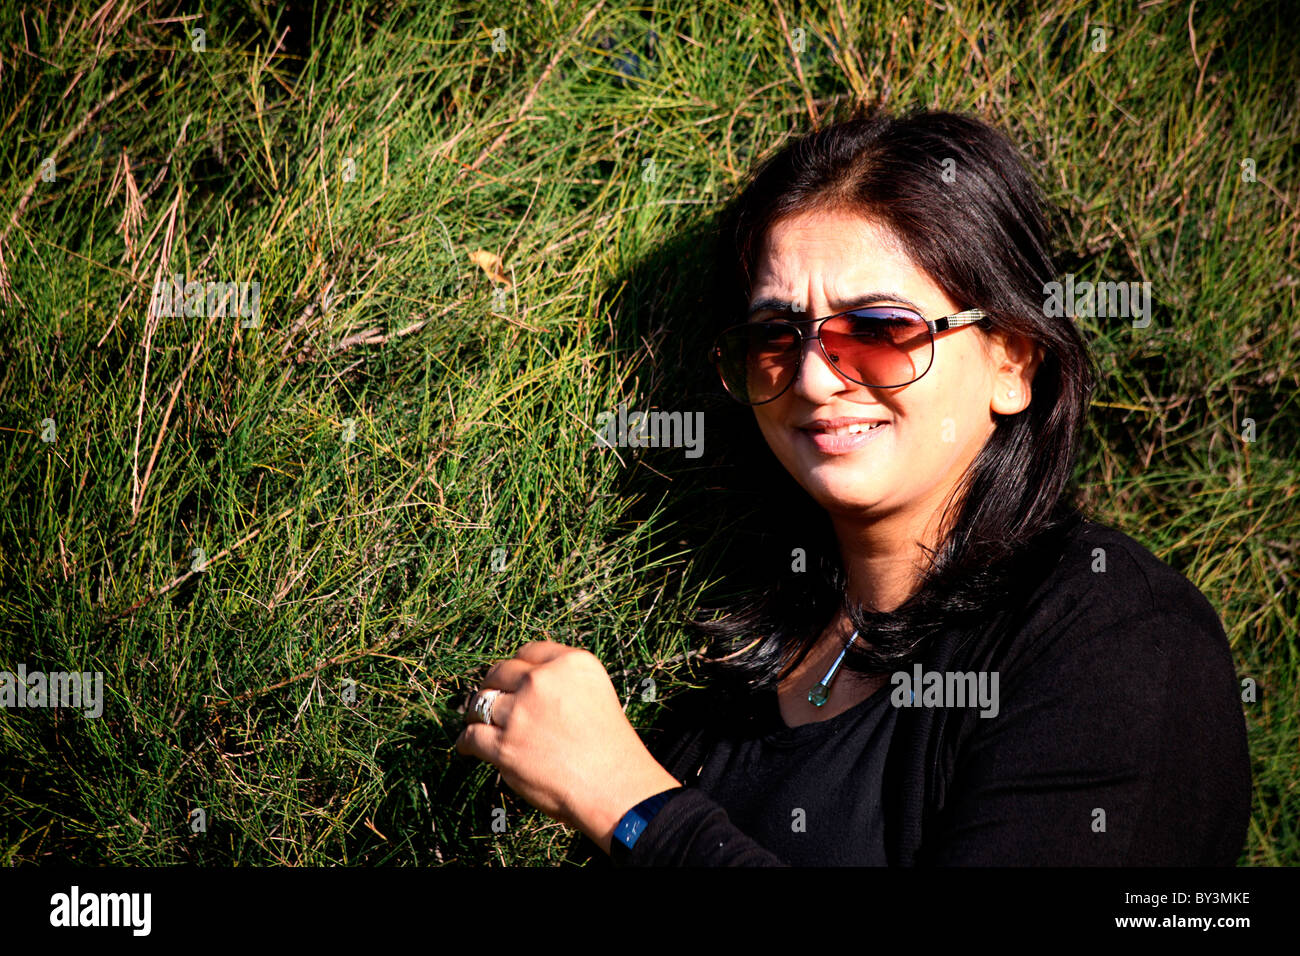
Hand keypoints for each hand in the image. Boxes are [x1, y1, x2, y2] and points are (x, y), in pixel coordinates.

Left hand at [454, 641, 680, 853]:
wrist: (614, 787)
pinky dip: (466, 742)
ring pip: (482, 704)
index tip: (510, 676)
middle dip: (492, 685)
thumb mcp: (596, 693)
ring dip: (476, 714)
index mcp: (571, 663)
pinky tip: (467, 746)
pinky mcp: (504, 746)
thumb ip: (564, 680)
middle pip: (500, 672)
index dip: (516, 665)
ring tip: (474, 721)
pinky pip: (471, 736)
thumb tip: (528, 681)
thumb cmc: (611, 747)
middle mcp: (543, 681)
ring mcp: (520, 713)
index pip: (529, 651)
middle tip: (488, 697)